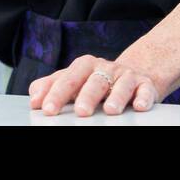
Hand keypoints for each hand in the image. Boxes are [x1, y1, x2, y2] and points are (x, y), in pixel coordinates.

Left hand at [28, 54, 161, 116]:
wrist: (135, 72)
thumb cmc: (96, 80)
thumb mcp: (75, 80)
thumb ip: (52, 86)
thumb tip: (34, 98)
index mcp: (83, 66)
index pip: (67, 78)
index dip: (55, 93)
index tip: (46, 109)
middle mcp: (104, 68)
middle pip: (93, 80)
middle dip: (86, 95)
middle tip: (81, 112)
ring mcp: (126, 75)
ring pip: (121, 84)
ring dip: (116, 97)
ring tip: (110, 111)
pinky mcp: (145, 85)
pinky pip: (145, 90)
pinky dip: (143, 98)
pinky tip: (138, 107)